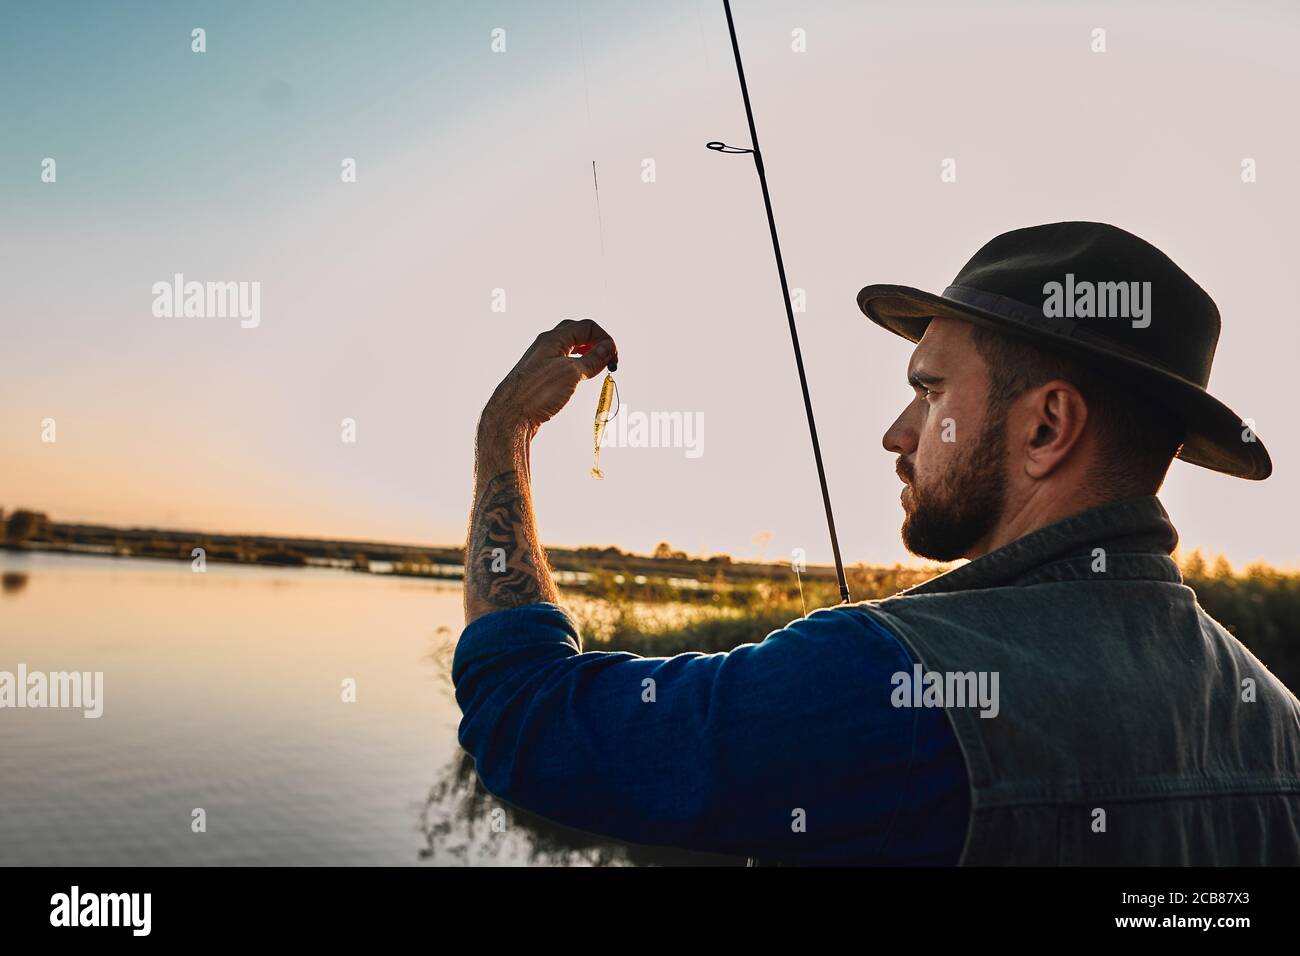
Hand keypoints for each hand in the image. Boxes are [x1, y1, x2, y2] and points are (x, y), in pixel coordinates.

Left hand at [479, 318, 618, 438]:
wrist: (510, 416)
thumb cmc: (538, 392)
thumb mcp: (572, 373)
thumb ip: (592, 359)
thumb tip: (608, 347)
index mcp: (553, 339)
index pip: (586, 327)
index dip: (604, 339)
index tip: (613, 358)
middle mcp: (545, 345)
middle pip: (577, 333)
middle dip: (596, 343)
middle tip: (607, 359)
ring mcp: (541, 360)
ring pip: (569, 348)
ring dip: (586, 354)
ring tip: (597, 368)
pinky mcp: (539, 375)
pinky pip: (562, 362)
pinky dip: (576, 365)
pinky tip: (580, 378)